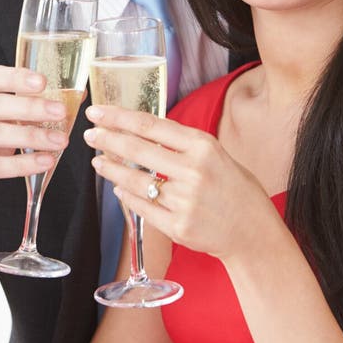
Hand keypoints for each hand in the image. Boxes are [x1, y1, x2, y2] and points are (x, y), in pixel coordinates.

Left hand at [84, 104, 274, 261]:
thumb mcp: (215, 153)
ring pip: (135, 180)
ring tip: (97, 161)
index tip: (99, 111)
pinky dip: (126, 196)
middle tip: (89, 134)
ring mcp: (184, 201)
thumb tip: (141, 130)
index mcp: (202, 146)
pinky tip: (118, 189)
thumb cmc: (234, 187)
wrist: (252, 230)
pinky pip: (143, 208)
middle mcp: (193, 171)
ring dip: (111, 169)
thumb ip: (181, 143)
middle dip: (108, 139)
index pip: (150, 125)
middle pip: (138, 149)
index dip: (119, 117)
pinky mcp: (178, 227)